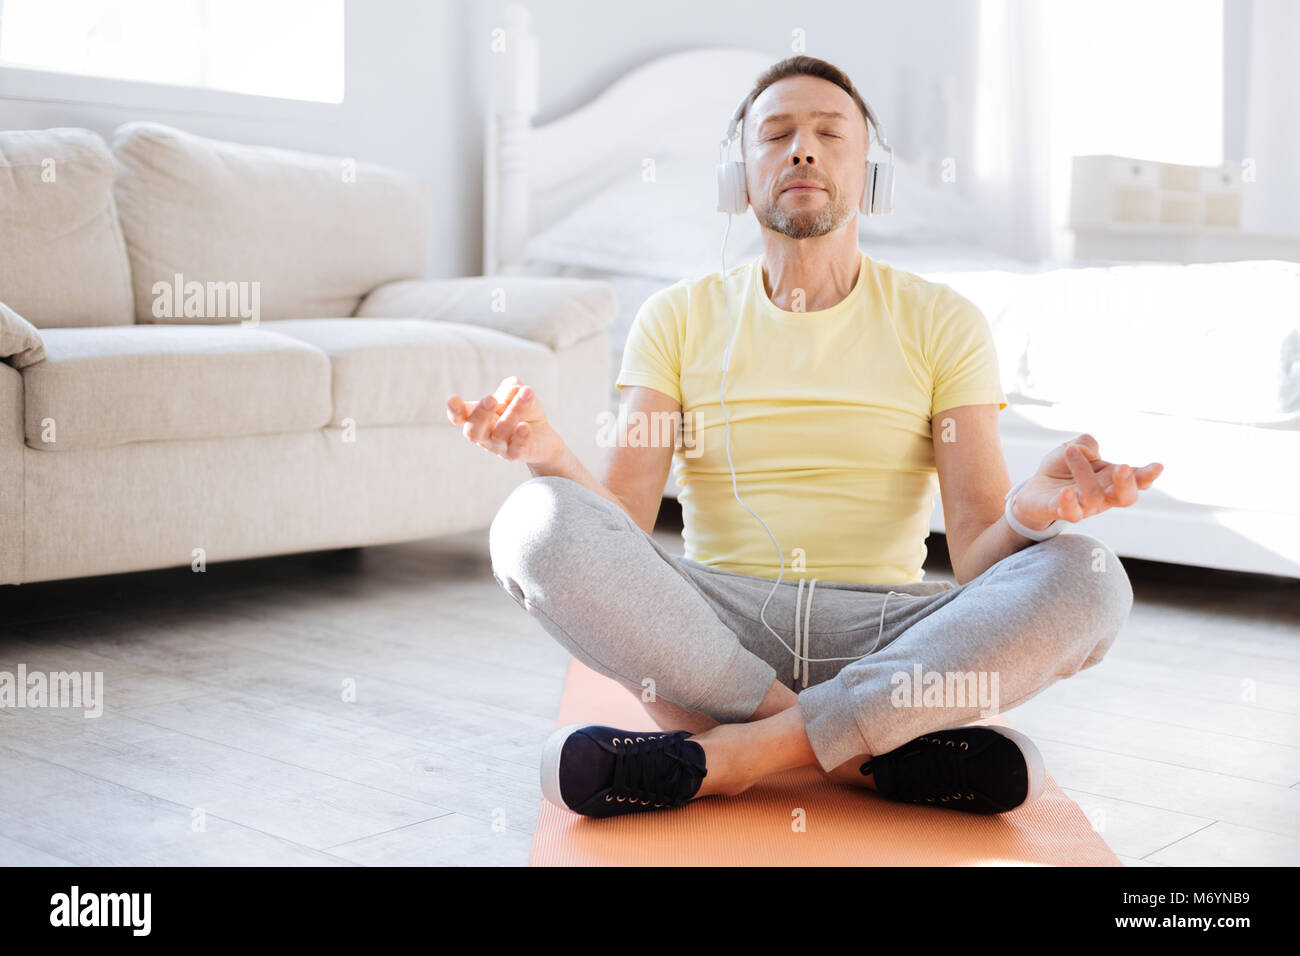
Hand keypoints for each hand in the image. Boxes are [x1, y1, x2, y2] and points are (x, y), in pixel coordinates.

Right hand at [446, 376, 562, 464]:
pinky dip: (519, 438)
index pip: (460, 415)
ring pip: (500, 432)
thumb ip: (512, 388)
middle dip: (480, 414)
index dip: (455, 410)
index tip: (452, 399)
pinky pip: (515, 450)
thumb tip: (513, 390)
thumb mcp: (517, 394)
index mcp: (477, 416)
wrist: (543, 436)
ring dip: (513, 412)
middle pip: (473, 430)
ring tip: (526, 394)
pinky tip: (525, 427)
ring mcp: (498, 447)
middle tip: (490, 399)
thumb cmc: (523, 412)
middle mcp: (483, 434)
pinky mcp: (515, 455)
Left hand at [1012, 433, 1163, 529]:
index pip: (1137, 481)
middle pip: (1126, 498)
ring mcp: (1085, 507)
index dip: (1148, 475)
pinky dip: (1070, 502)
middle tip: (1125, 467)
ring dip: (1083, 472)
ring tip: (1071, 451)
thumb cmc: (1062, 468)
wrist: (1035, 489)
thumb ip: (1087, 443)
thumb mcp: (1076, 448)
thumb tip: (1089, 451)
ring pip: (1094, 497)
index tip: (1158, 466)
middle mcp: (1104, 496)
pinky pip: (1071, 513)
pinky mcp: (1062, 512)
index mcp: (1112, 479)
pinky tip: (1066, 491)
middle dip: (1128, 484)